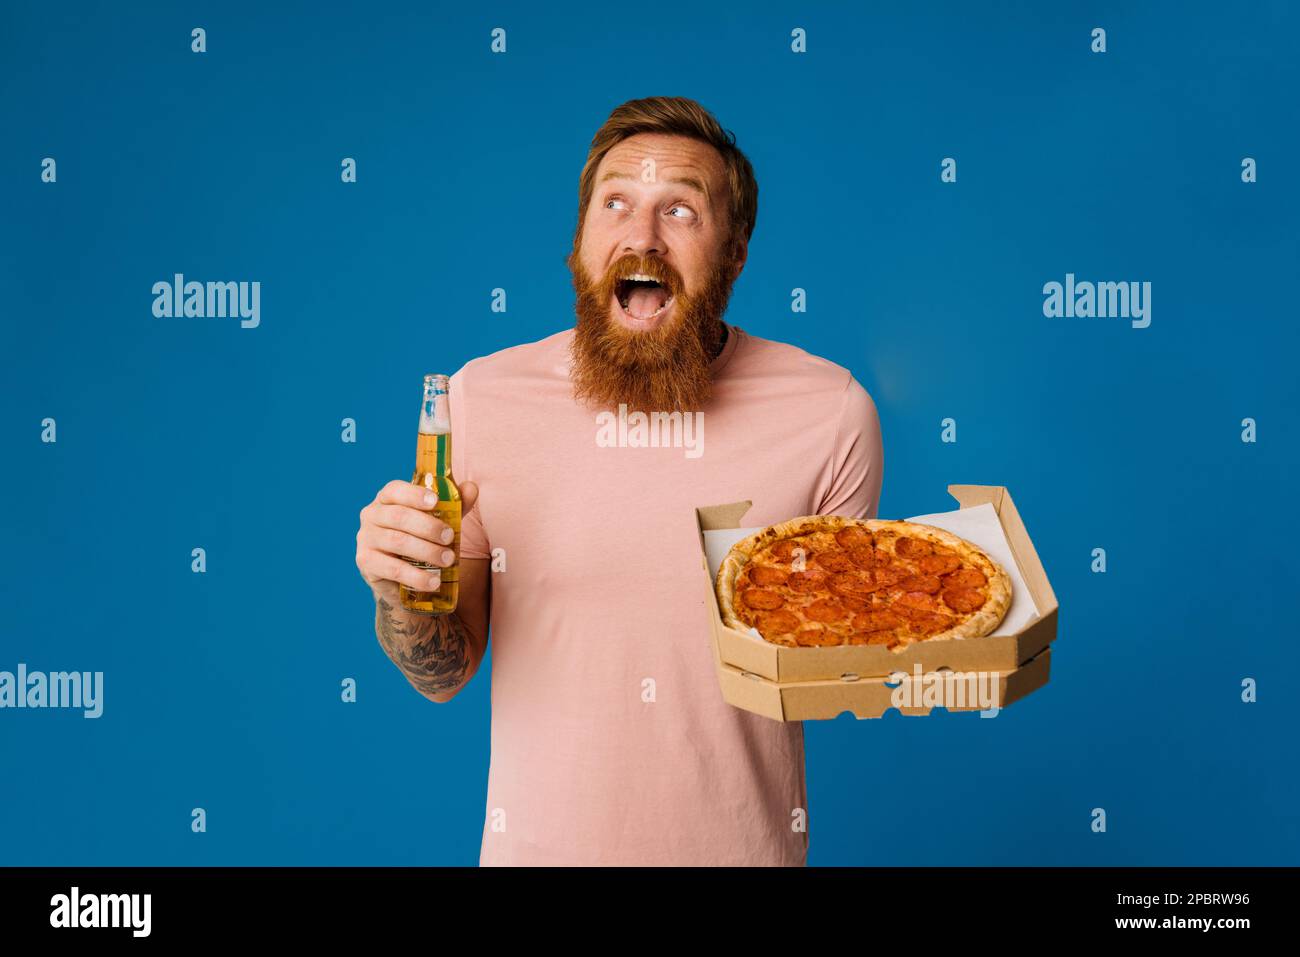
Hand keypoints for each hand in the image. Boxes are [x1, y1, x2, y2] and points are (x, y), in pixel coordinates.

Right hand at [356, 479, 479, 602]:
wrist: (400, 576)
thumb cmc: (420, 538)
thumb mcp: (439, 520)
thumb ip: (455, 504)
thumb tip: (471, 488)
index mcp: (387, 498)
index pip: (395, 489)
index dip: (415, 494)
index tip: (435, 502)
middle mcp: (372, 514)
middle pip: (399, 516)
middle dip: (428, 527)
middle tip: (449, 537)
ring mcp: (365, 538)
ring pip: (397, 542)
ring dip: (427, 551)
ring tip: (448, 560)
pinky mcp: (366, 562)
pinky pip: (392, 569)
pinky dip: (416, 576)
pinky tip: (433, 582)